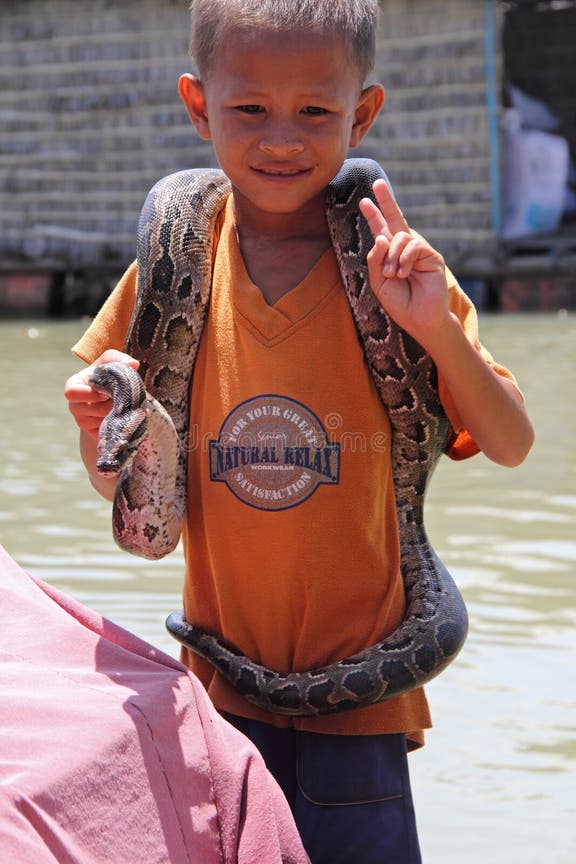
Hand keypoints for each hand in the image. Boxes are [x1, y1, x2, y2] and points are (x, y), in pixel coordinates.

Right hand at [64, 350, 138, 439]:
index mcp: (74, 386)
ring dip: (113, 416)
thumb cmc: (108, 375)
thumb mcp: (112, 362)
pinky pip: (104, 433)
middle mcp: (74, 405)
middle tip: (118, 401)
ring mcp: (82, 421)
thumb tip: (133, 364)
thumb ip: (120, 359)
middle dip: (105, 407)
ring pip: (97, 422)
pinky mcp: (93, 432)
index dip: (89, 394)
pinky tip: (124, 417)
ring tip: (124, 407)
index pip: (71, 393)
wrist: (112, 395)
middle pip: (85, 411)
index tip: (106, 393)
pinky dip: (117, 425)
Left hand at [359, 179, 449, 348]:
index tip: (365, 201)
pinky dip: (404, 259)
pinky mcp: (432, 256)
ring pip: (401, 237)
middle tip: (377, 184)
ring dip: (392, 255)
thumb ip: (375, 260)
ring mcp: (420, 252)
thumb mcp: (379, 282)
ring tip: (394, 275)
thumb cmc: (400, 304)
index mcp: (391, 256)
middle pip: (396, 220)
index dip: (374, 216)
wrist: (420, 319)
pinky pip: (414, 245)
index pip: (382, 231)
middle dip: (387, 201)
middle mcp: (405, 251)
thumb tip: (380, 237)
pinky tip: (404, 273)